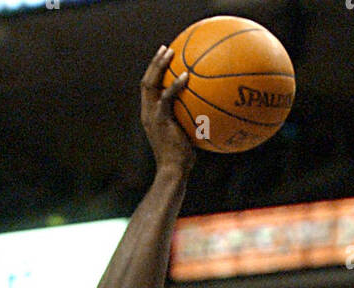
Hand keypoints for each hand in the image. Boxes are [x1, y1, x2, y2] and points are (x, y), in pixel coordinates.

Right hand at [141, 46, 195, 173]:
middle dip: (155, 63)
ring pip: (150, 84)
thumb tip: (208, 116)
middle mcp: (147, 113)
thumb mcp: (185, 139)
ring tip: (170, 52)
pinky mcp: (160, 120)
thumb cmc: (182, 161)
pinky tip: (186, 75)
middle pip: (146, 81)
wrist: (173, 171)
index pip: (148, 90)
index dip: (154, 73)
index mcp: (150, 116)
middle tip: (166, 49)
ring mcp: (152, 116)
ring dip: (159, 66)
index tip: (165, 60)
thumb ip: (190, 124)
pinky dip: (175, 85)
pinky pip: (167, 97)